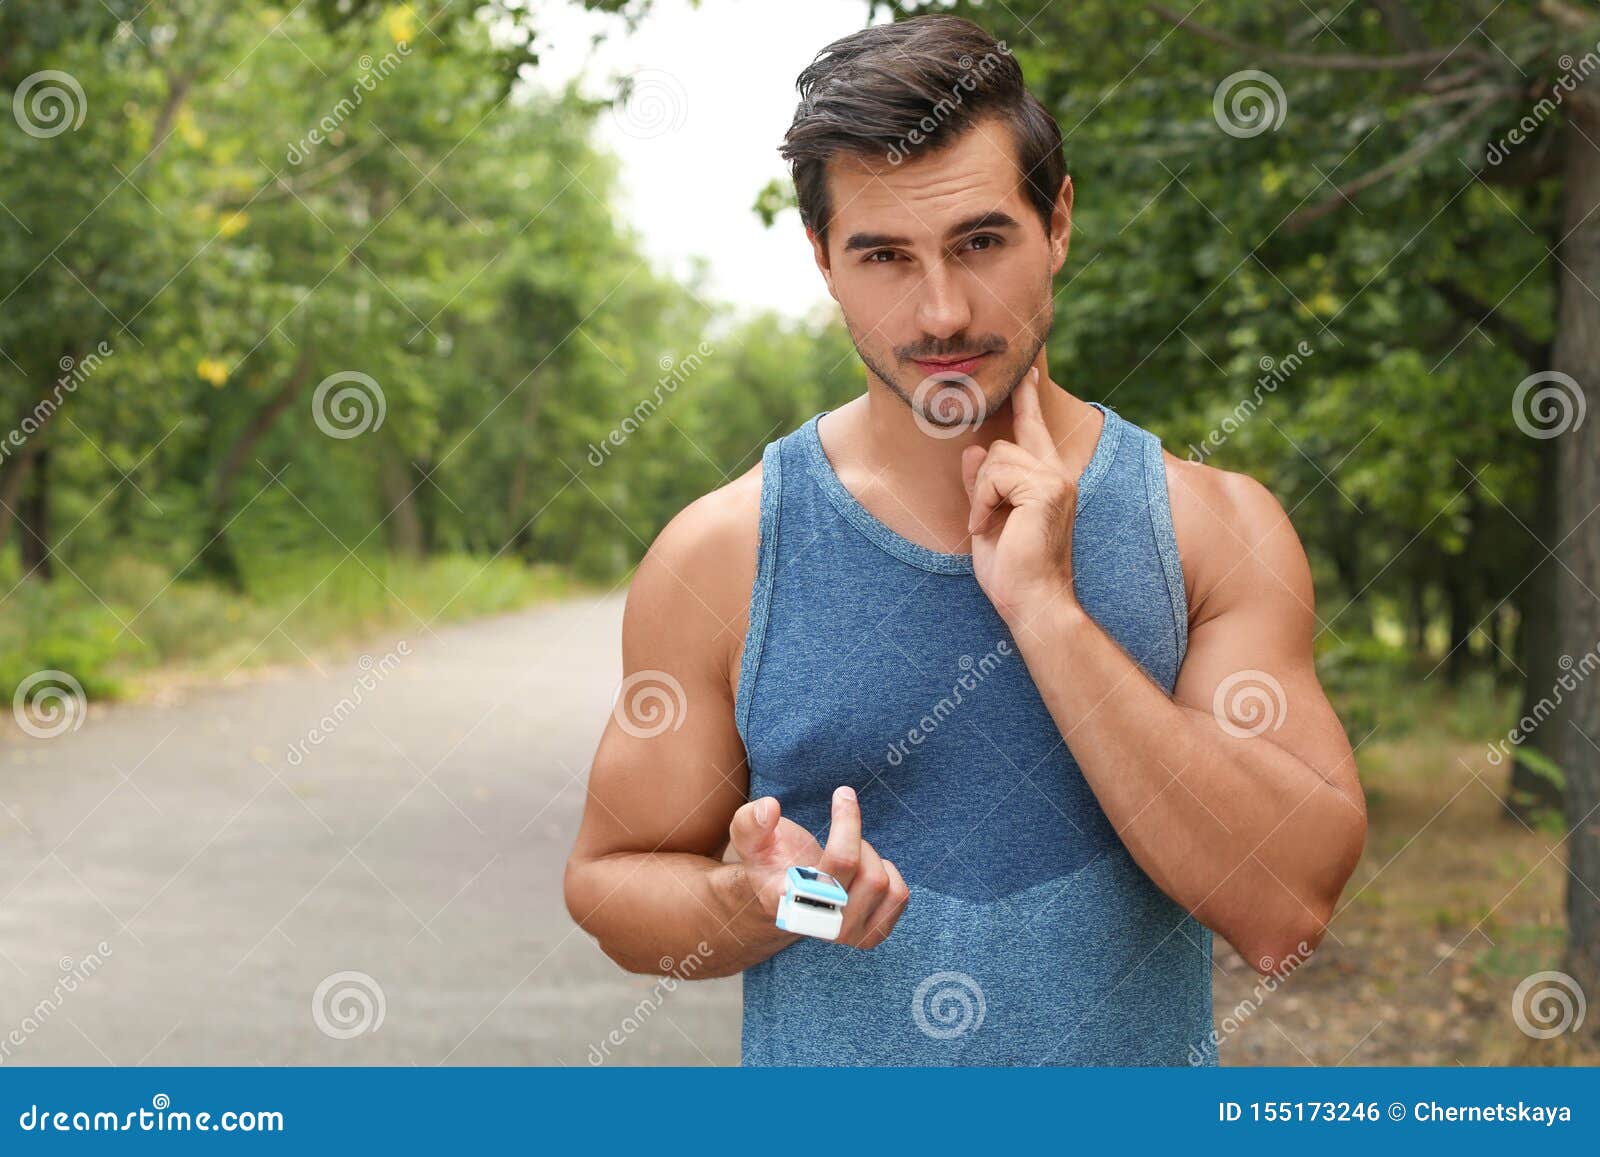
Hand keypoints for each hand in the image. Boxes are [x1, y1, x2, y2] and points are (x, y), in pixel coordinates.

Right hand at [727, 785, 909, 948]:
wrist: (784, 898)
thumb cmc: (770, 862)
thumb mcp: (750, 839)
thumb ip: (751, 822)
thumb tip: (769, 808)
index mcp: (790, 901)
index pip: (838, 861)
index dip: (847, 823)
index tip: (843, 793)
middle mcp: (820, 925)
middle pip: (869, 873)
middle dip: (856, 839)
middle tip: (838, 834)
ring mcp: (847, 935)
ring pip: (883, 882)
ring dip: (869, 857)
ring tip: (847, 857)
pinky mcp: (870, 936)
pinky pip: (899, 897)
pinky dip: (887, 875)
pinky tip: (863, 873)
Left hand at [961, 367, 1077, 624]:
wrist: (1033, 603)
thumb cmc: (1011, 572)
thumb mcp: (986, 520)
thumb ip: (982, 484)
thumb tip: (974, 450)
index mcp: (1048, 481)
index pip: (1033, 429)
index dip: (1027, 399)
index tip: (1026, 370)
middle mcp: (1057, 474)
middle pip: (1003, 444)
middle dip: (983, 482)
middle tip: (986, 522)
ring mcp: (1056, 479)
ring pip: (996, 457)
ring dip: (982, 496)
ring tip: (990, 527)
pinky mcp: (1047, 488)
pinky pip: (995, 475)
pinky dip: (983, 503)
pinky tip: (989, 527)